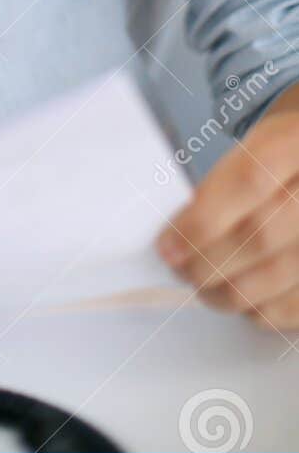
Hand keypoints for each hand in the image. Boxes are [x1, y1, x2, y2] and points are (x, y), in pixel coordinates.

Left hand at [156, 90, 298, 329]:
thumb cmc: (282, 160)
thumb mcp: (254, 148)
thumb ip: (223, 183)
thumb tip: (179, 234)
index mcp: (293, 143)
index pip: (249, 181)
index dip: (202, 220)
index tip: (167, 246)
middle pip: (260, 236)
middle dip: (207, 261)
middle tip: (178, 268)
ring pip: (274, 278)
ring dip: (225, 291)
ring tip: (201, 283)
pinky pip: (290, 306)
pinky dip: (258, 309)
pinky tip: (239, 293)